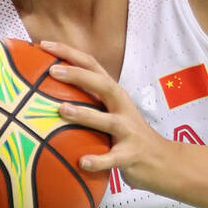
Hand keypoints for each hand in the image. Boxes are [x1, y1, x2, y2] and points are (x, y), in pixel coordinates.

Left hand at [40, 40, 169, 193]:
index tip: (44, 45)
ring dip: (85, 114)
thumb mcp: (111, 113)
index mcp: (114, 94)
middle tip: (52, 71)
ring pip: (107, 121)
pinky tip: (82, 162)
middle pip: (103, 85)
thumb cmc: (127, 135)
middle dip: (78, 75)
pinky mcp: (131, 155)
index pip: (92, 66)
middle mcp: (122, 107)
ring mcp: (128, 131)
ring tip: (62, 110)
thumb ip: (88, 102)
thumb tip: (46, 97)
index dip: (69, 53)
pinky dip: (98, 160)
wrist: (162, 160)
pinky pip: (113, 159)